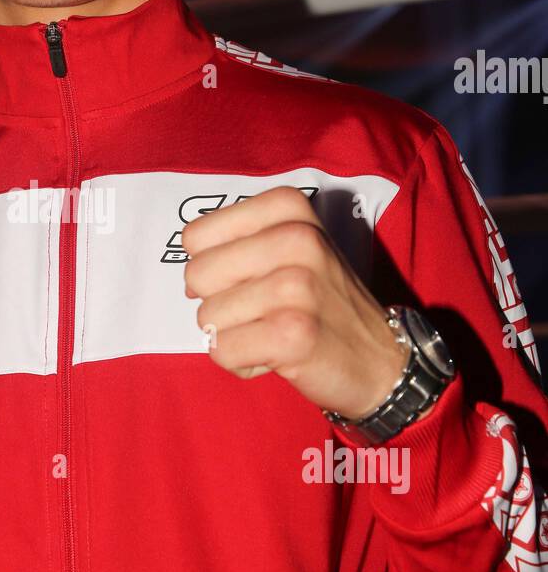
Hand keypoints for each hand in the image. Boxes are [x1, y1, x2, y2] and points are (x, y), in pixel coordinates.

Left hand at [181, 187, 407, 420]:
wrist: (381, 360)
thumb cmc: (322, 303)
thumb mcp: (290, 249)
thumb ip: (236, 246)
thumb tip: (188, 282)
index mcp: (289, 209)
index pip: (195, 236)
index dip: (212, 266)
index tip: (251, 278)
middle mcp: (297, 238)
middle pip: (196, 275)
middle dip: (219, 303)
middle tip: (263, 311)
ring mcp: (297, 286)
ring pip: (207, 317)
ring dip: (234, 336)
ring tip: (274, 333)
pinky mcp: (294, 334)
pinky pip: (221, 350)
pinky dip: (240, 362)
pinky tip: (276, 356)